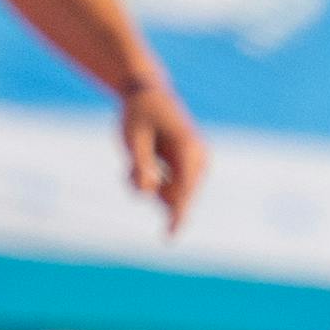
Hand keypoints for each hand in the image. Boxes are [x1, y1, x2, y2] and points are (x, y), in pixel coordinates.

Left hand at [116, 80, 204, 234]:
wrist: (147, 94)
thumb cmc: (139, 113)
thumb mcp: (132, 138)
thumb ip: (140, 164)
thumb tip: (148, 191)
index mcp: (189, 147)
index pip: (184, 188)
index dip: (177, 213)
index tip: (170, 234)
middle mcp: (198, 157)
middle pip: (176, 196)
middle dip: (151, 192)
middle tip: (132, 169)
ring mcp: (195, 164)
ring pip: (171, 195)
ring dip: (147, 188)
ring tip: (132, 165)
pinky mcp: (187, 169)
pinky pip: (169, 190)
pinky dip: (150, 184)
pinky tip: (138, 164)